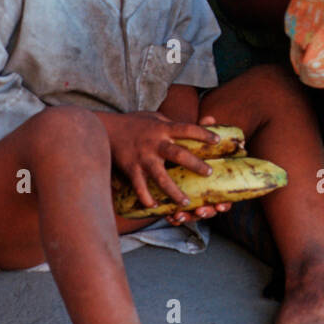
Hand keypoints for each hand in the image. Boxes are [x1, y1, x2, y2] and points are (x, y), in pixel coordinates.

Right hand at [103, 112, 232, 222]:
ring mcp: (142, 158)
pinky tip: (155, 206)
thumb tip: (211, 119)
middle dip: (194, 164)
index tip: (217, 141)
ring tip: (185, 202)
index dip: (203, 134)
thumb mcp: (158, 117)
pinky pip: (139, 187)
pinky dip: (146, 198)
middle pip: (177, 154)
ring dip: (173, 191)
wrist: (106, 128)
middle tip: (209, 173)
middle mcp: (154, 143)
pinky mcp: (130, 169)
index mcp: (162, 129)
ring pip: (160, 177)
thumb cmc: (135, 123)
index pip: (186, 129)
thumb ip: (181, 122)